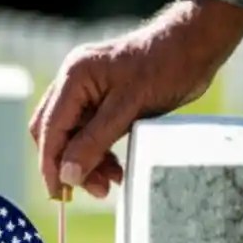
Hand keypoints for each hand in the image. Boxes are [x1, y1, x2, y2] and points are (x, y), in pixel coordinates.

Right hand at [28, 0, 242, 198]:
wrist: (193, 47)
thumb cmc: (165, 68)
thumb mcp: (129, 109)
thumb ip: (95, 141)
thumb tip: (67, 174)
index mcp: (74, 77)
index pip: (49, 129)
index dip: (51, 165)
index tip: (61, 195)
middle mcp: (75, 81)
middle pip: (55, 133)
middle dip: (70, 165)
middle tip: (95, 191)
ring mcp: (90, 90)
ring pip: (74, 135)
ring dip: (87, 162)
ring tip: (112, 182)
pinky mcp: (106, 99)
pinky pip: (91, 132)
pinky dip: (99, 152)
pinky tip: (117, 168)